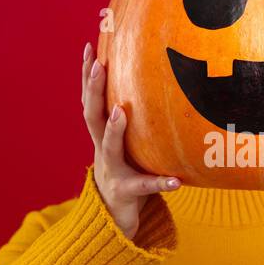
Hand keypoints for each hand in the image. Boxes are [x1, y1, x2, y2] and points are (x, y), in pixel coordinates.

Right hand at [82, 42, 180, 237]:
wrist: (112, 218)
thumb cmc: (124, 172)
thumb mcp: (124, 144)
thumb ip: (131, 118)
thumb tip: (152, 81)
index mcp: (101, 135)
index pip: (91, 100)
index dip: (86, 75)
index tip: (89, 46)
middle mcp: (101, 150)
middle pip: (91, 116)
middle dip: (92, 90)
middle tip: (98, 66)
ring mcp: (111, 171)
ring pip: (109, 148)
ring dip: (114, 130)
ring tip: (121, 113)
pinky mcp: (126, 193)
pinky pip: (145, 187)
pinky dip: (160, 183)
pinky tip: (177, 182)